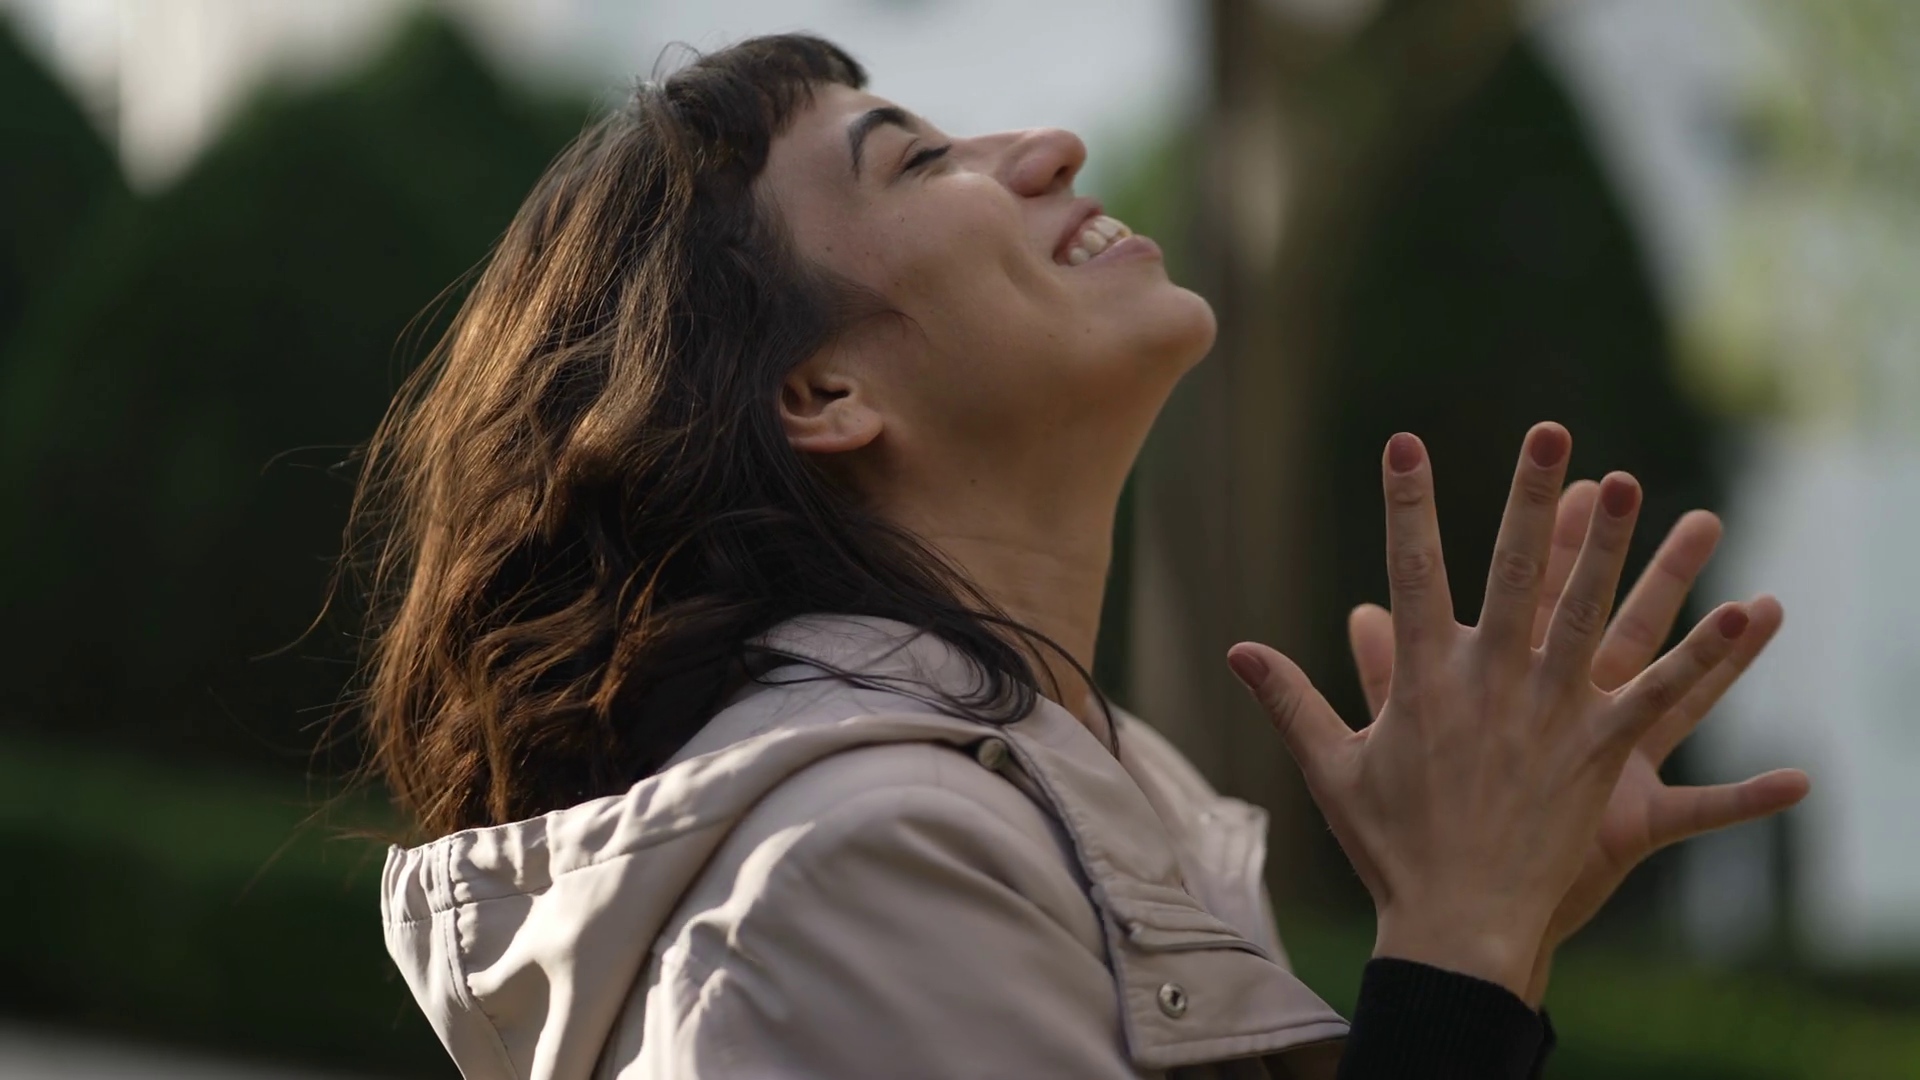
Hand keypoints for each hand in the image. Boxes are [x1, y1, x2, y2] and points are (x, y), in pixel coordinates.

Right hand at [1226, 424, 1755, 997]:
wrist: (1458, 925)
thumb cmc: (1390, 848)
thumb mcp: (1332, 768)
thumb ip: (1291, 699)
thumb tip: (1235, 649)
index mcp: (1422, 682)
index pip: (1408, 573)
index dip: (1406, 505)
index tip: (1404, 443)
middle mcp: (1488, 684)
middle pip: (1512, 573)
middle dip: (1529, 497)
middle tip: (1548, 433)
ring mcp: (1548, 714)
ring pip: (1586, 614)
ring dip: (1611, 547)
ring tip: (1629, 484)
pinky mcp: (1599, 751)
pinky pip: (1658, 694)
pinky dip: (1702, 655)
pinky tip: (1741, 611)